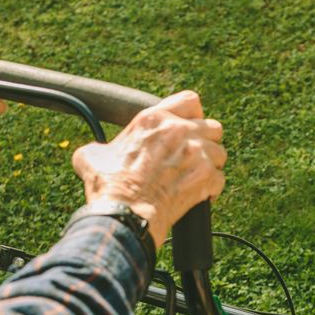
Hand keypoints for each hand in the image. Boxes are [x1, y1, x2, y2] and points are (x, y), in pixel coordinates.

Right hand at [71, 91, 225, 248]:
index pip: (189, 101)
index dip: (192, 114)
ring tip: (196, 176)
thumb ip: (101, 147)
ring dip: (212, 165)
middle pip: (212, 126)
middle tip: (193, 156)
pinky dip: (212, 189)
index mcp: (153, 119)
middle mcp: (178, 131)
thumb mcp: (93, 156)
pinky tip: (198, 195)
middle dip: (206, 141)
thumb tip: (95, 154)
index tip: (188, 126)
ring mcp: (196, 154)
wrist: (124, 214)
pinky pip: (220, 179)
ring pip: (220, 152)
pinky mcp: (206, 178)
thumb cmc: (109, 187)